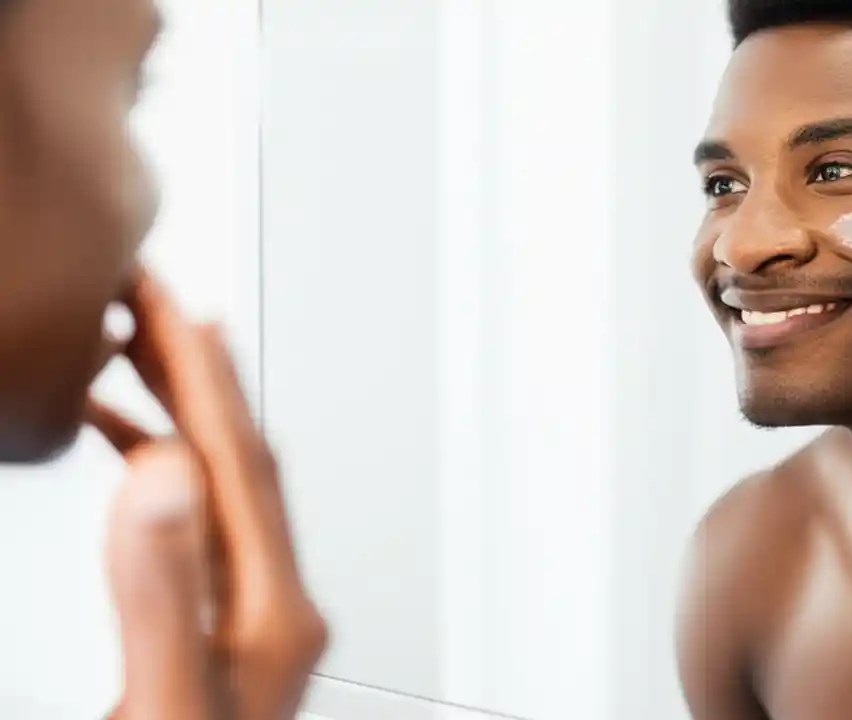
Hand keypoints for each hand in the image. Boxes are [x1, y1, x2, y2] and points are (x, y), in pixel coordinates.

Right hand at [89, 270, 326, 719]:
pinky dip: (162, 472)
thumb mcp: (165, 703)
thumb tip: (167, 471)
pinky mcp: (219, 634)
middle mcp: (276, 605)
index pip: (240, 466)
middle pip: (239, 461)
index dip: (203, 376)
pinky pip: (198, 526)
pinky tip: (129, 455)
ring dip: (178, 413)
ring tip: (128, 351)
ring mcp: (251, 619)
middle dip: (194, 373)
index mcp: (275, 612)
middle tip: (147, 295)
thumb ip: (164, 592)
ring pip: (220, 487)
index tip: (167, 299)